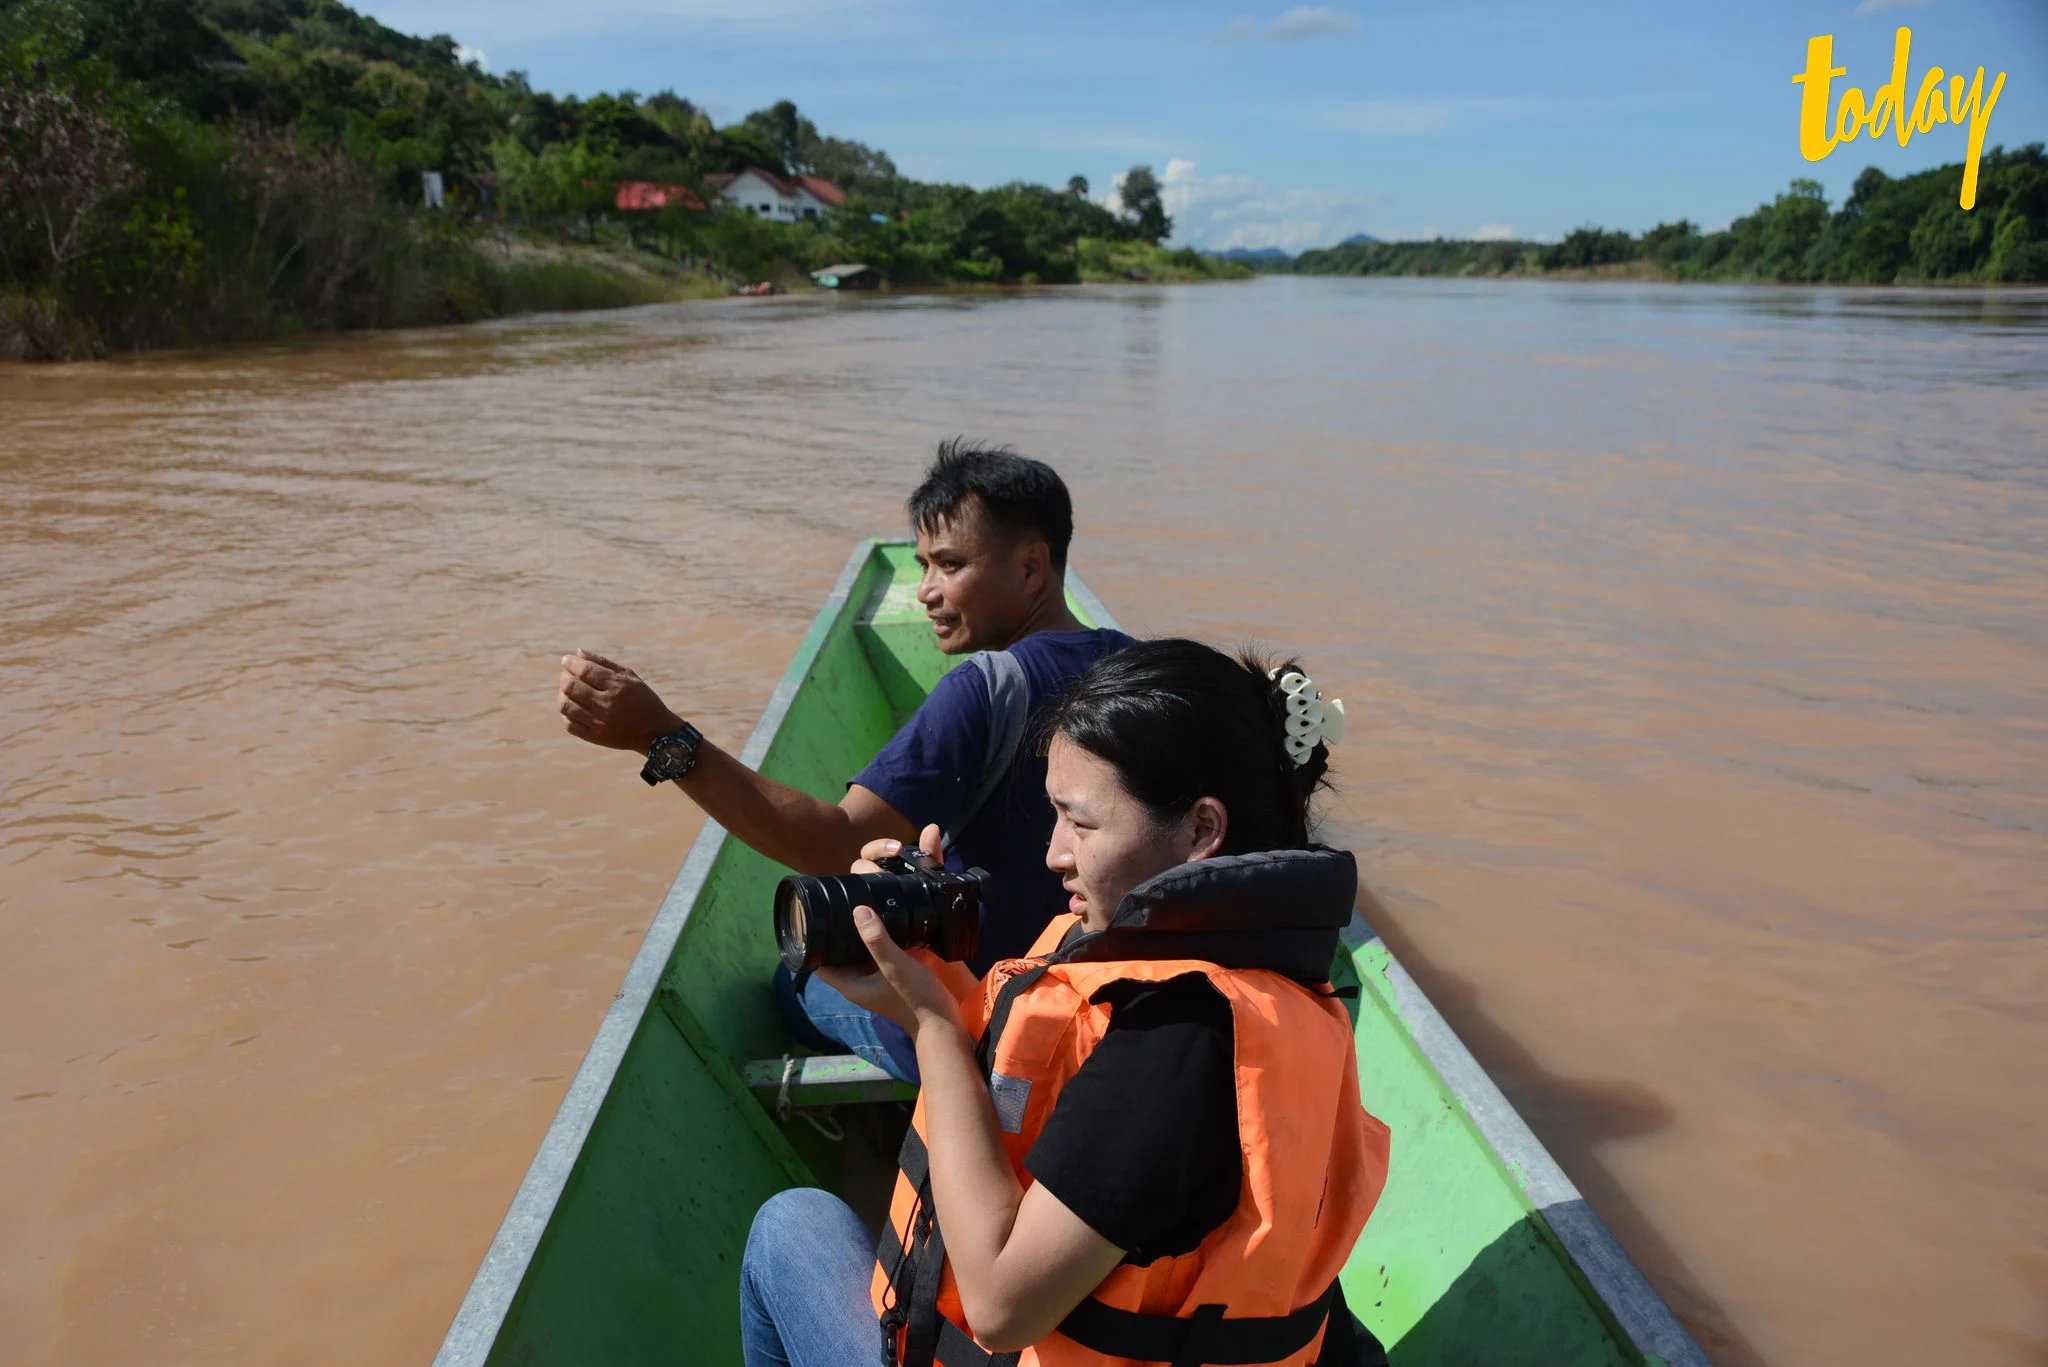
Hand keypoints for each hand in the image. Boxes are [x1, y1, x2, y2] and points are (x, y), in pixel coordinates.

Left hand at [558, 649, 682, 753]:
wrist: (655, 732)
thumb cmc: (642, 699)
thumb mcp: (630, 677)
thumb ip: (604, 663)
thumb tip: (578, 653)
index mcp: (618, 686)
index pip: (586, 670)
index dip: (571, 663)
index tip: (566, 659)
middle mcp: (608, 704)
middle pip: (572, 687)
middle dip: (564, 676)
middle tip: (566, 673)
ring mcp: (601, 723)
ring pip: (567, 706)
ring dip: (562, 694)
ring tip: (566, 690)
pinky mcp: (596, 738)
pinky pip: (570, 725)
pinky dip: (566, 713)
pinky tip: (571, 706)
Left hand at [818, 825, 968, 1038]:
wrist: (942, 1022)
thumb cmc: (915, 998)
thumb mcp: (894, 965)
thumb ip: (877, 940)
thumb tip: (859, 911)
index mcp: (850, 985)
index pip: (819, 964)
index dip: (815, 944)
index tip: (818, 920)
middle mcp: (858, 983)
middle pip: (837, 955)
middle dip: (837, 934)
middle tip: (840, 906)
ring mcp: (874, 980)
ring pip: (857, 953)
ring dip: (857, 936)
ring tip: (860, 909)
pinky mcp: (889, 976)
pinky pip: (875, 955)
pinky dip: (875, 941)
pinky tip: (883, 923)